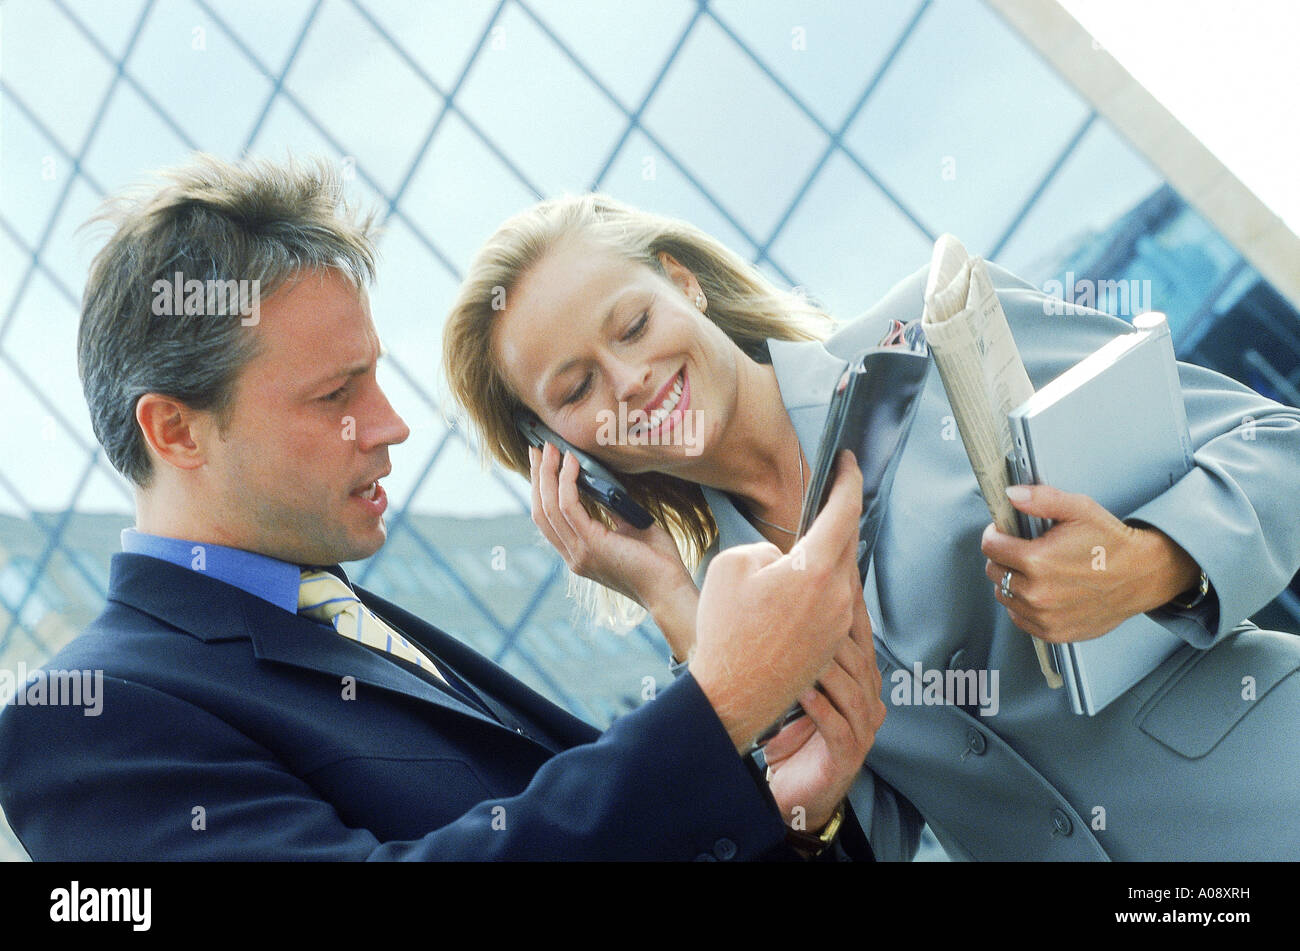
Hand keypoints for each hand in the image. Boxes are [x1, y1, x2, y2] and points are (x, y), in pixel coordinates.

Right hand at [529, 442, 697, 656]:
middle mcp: (573, 555)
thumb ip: (612, 511)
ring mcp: (579, 553)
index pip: (548, 520)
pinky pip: (569, 507)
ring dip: (547, 474)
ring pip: (549, 508)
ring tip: (552, 449)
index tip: (544, 463)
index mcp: (579, 554)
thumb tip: (602, 482)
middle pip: (541, 511)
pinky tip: (572, 463)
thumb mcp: (630, 528)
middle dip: (537, 477)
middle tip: (538, 449)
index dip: (541, 490)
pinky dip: (567, 481)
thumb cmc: (658, 561)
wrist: (670, 589)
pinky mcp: (591, 546)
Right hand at [691, 451, 863, 751]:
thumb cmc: (727, 632)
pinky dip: (823, 583)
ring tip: (806, 545)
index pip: (845, 510)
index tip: (848, 461)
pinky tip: (801, 586)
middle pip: (848, 540)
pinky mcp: (833, 643)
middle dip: (840, 514)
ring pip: (842, 572)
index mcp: (816, 569)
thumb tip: (784, 558)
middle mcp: (838, 595)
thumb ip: (766, 548)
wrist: (732, 695)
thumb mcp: (732, 566)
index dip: (849, 479)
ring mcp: (839, 622)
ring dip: (829, 553)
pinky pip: (836, 600)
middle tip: (830, 494)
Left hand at [765, 588, 884, 833]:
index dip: (847, 606)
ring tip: (801, 648)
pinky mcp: (847, 754)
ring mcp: (862, 728)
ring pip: (852, 688)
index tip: (830, 577)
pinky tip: (801, 691)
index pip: (858, 635)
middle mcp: (868, 700)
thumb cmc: (793, 734)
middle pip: (859, 657)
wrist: (793, 790)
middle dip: (834, 632)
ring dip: (826, 668)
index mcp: (860, 679)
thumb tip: (778, 601)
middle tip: (806, 609)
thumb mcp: (797, 685)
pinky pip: (838, 725)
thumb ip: (797, 651)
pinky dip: (820, 707)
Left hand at [982, 484, 1201, 642]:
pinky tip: (1042, 591)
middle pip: (993, 571)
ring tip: (1034, 571)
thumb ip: (1041, 499)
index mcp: (1037, 560)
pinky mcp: (1052, 632)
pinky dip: (1023, 605)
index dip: (995, 534)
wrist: (1143, 576)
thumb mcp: (1079, 509)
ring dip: (1011, 581)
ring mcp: (1043, 616)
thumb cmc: (1112, 542)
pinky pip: (1019, 618)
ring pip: (1003, 595)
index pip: (990, 546)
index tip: (1004, 532)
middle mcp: (1036, 593)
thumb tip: (1011, 494)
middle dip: (1002, 557)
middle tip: (1022, 550)